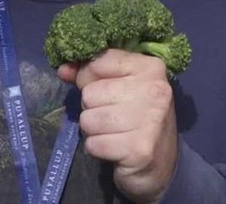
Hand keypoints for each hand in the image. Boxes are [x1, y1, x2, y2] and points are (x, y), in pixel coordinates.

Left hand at [58, 50, 178, 203]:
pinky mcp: (139, 149)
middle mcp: (154, 90)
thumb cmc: (136, 117)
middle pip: (89, 94)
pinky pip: (93, 144)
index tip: (101, 90)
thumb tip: (63, 69)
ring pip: (88, 120)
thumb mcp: (119, 86)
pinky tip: (114, 148)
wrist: (161, 163)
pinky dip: (97, 148)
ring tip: (112, 132)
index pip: (98, 62)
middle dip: (91, 108)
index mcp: (150, 68)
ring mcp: (149, 121)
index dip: (88, 77)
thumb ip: (90, 74)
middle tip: (112, 117)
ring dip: (93, 130)